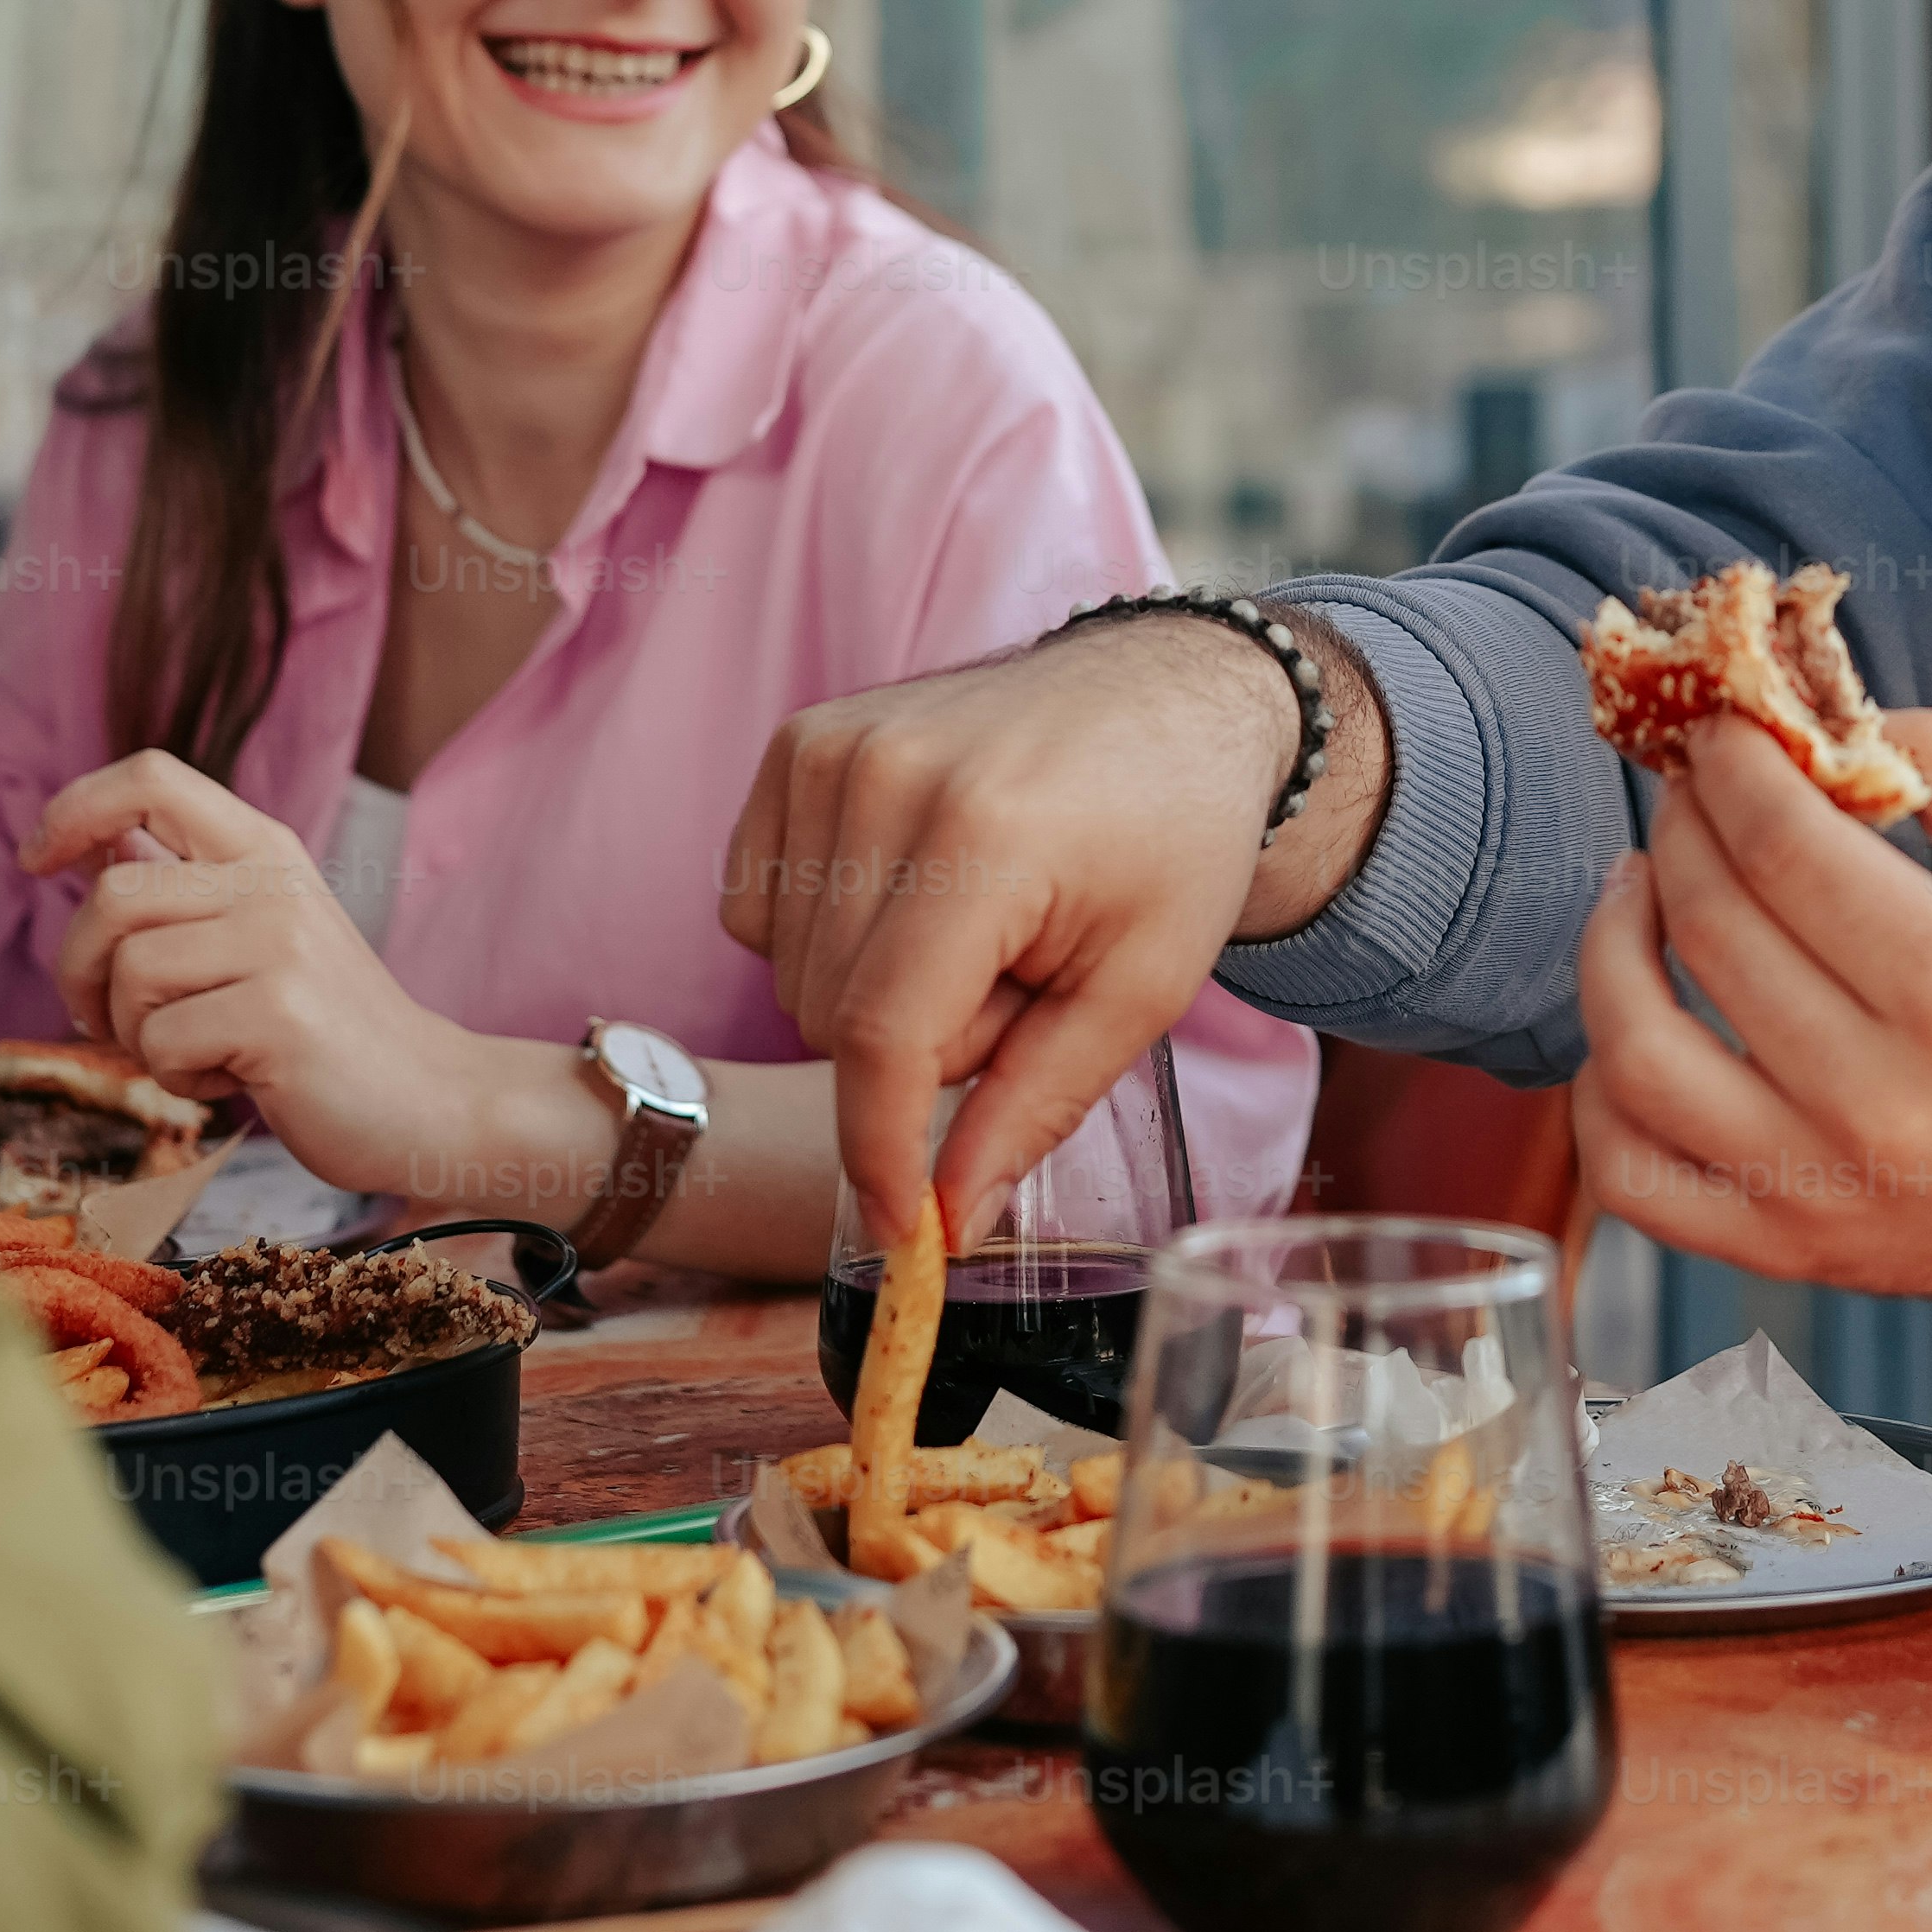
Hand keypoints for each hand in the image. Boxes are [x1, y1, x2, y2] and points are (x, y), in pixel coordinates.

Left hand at [24, 751, 514, 1200]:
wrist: (430, 1098)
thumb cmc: (324, 1023)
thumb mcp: (255, 931)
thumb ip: (178, 884)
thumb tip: (88, 840)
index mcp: (264, 848)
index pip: (151, 777)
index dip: (75, 808)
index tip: (37, 860)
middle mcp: (273, 880)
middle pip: (113, 893)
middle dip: (80, 969)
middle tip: (105, 1018)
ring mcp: (280, 944)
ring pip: (131, 975)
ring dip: (135, 1035)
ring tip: (193, 1051)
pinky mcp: (279, 1015)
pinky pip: (163, 1043)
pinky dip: (177, 1076)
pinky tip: (233, 1079)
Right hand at [730, 614, 1360, 1253]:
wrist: (1169, 695)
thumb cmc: (1172, 836)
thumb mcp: (1143, 988)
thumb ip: (1034, 1109)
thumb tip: (942, 1222)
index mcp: (986, 837)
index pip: (881, 1039)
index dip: (881, 1154)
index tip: (904, 1237)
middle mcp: (888, 777)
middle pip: (833, 1018)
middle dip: (931, 1043)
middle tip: (1025, 979)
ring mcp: (830, 748)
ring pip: (791, 977)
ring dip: (882, 992)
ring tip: (983, 929)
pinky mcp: (799, 742)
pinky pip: (758, 911)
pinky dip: (830, 935)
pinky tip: (916, 896)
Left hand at [1569, 706, 1931, 1308]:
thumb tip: (1815, 724)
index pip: (1781, 845)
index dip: (1730, 766)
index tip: (1716, 728)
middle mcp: (1877, 1100)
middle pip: (1709, 927)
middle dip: (1678, 828)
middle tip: (1689, 789)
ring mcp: (1822, 1190)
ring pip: (1640, 1055)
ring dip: (1611, 944)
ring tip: (1637, 885)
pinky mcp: (1790, 1251)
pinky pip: (1636, 1178)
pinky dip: (1602, 1095)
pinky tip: (1635, 1022)